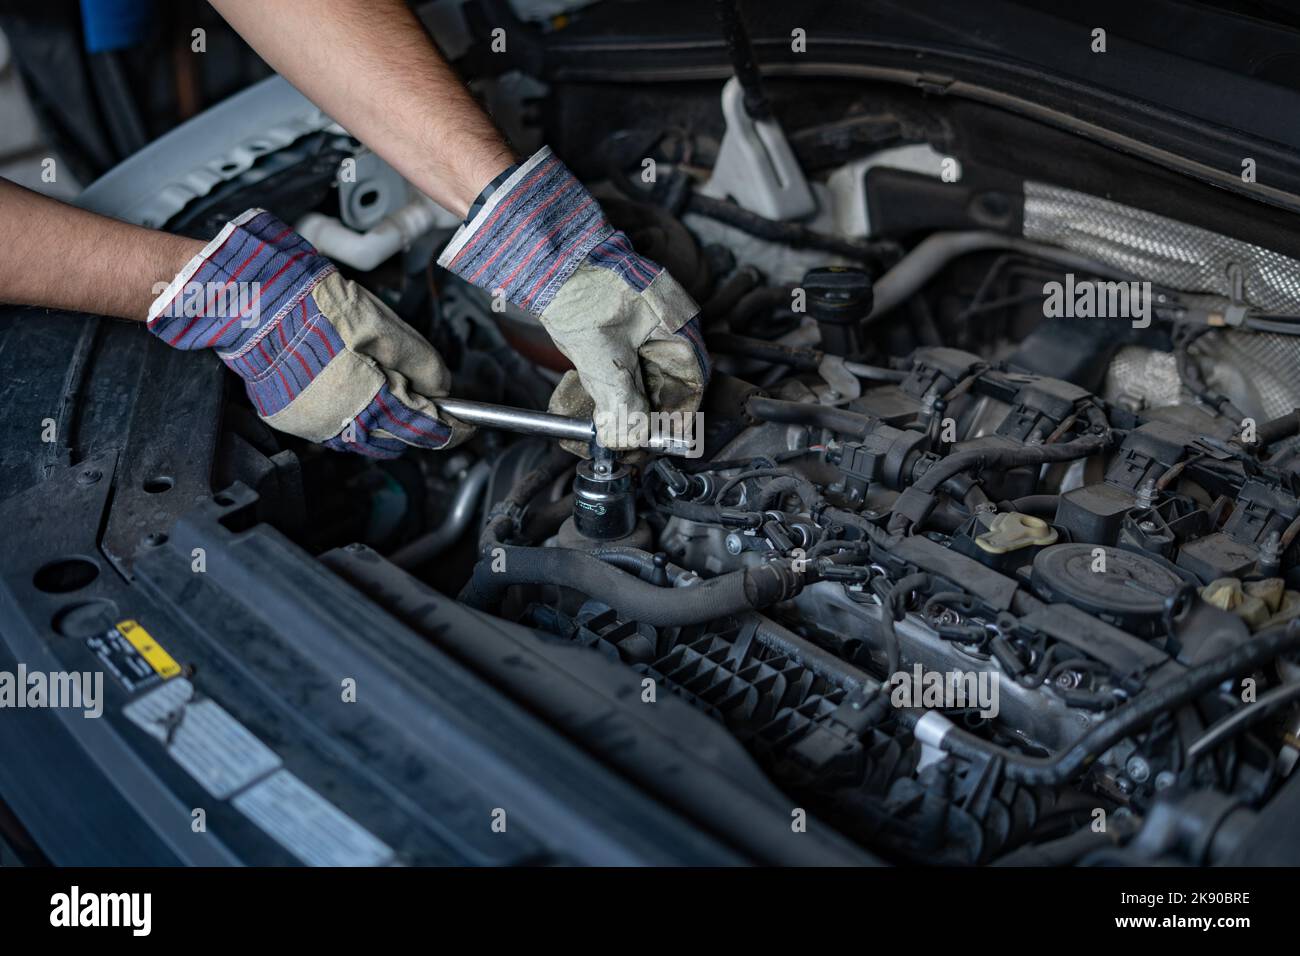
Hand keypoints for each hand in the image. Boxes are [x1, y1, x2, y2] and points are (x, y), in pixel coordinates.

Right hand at [148, 209, 467, 458]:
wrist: (254, 299)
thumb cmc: (316, 307)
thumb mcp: (387, 328)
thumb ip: (423, 365)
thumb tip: (443, 389)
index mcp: (370, 404)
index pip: (427, 432)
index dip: (454, 428)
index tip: (466, 423)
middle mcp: (340, 426)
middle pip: (398, 440)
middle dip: (417, 421)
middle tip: (425, 393)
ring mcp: (311, 425)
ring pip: (364, 437)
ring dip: (383, 419)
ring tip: (382, 379)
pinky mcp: (289, 418)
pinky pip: (332, 426)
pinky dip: (350, 413)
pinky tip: (349, 383)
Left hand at [437, 147, 710, 451]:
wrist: (545, 251)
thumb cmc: (580, 286)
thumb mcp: (602, 355)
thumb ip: (622, 401)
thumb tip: (632, 437)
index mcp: (678, 327)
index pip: (691, 385)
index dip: (673, 419)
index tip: (650, 442)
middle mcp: (668, 326)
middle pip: (666, 385)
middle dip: (641, 416)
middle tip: (618, 438)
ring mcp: (644, 325)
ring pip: (640, 378)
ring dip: (620, 404)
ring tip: (595, 422)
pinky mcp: (619, 326)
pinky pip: (621, 365)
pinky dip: (605, 385)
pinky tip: (584, 396)